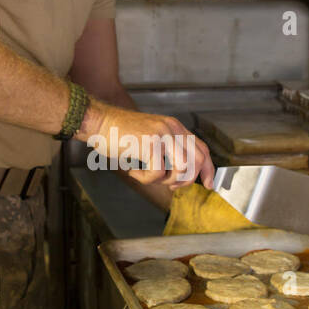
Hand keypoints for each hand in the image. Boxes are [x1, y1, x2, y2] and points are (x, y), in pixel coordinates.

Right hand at [86, 106, 214, 189]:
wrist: (99, 122)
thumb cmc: (120, 134)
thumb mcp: (151, 138)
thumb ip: (168, 151)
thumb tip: (182, 176)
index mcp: (175, 127)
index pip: (202, 149)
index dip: (209, 169)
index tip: (209, 184)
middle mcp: (173, 128)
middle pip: (197, 161)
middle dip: (186, 181)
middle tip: (170, 186)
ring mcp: (163, 135)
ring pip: (182, 169)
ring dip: (165, 180)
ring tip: (148, 176)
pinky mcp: (150, 144)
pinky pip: (158, 173)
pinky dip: (145, 179)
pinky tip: (133, 171)